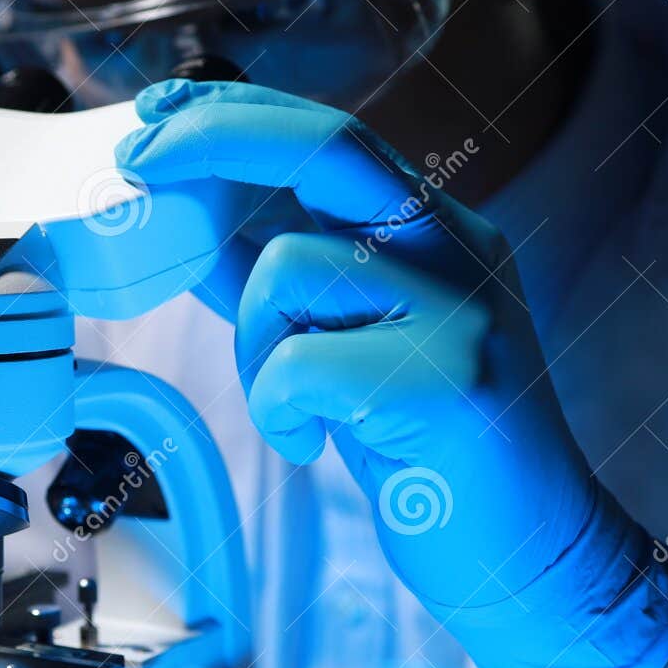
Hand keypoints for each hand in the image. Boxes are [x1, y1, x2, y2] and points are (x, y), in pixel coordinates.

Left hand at [116, 80, 667, 667]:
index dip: (234, 112)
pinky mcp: (452, 382)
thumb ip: (278, 278)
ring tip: (292, 406)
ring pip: (289, 269)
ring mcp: (464, 310)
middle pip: (328, 146)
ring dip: (250, 343)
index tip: (157, 113)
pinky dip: (278, 407)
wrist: (529, 556)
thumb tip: (188, 221)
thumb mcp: (345, 340)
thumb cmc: (427, 450)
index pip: (328, 136)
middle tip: (137, 164)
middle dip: (215, 138)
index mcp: (434, 234)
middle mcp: (459, 250)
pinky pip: (300, 365)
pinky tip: (313, 442)